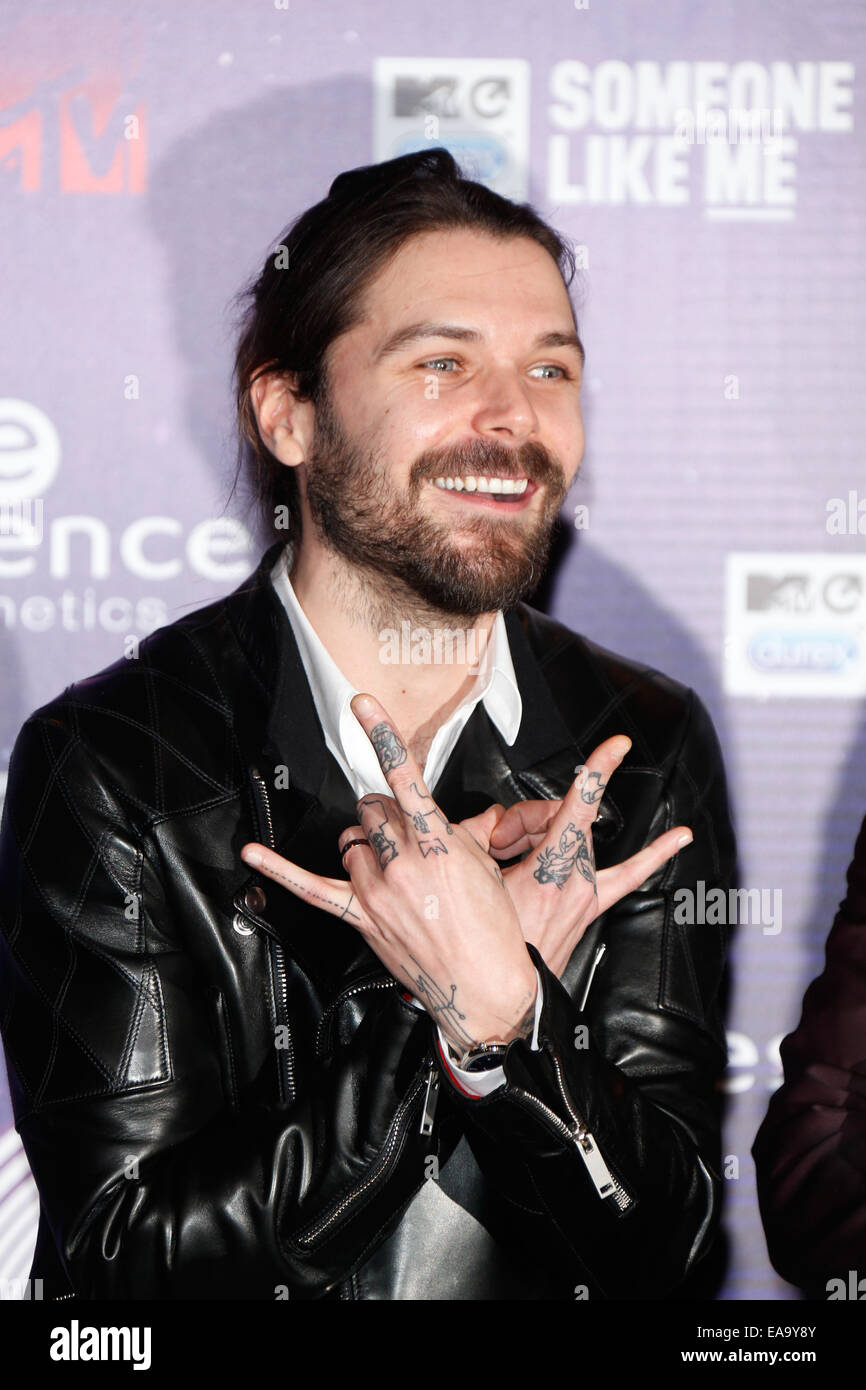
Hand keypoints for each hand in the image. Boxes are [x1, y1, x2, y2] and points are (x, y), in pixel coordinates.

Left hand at [240, 693, 537, 1053]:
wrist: (485, 987)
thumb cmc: (493, 930)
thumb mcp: (485, 867)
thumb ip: (462, 834)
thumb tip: (458, 819)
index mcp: (437, 844)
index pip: (404, 777)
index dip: (382, 735)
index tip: (362, 703)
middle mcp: (402, 863)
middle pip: (372, 808)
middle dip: (385, 812)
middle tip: (406, 834)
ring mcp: (377, 891)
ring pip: (351, 839)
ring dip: (366, 842)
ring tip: (391, 862)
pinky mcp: (361, 917)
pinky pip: (311, 889)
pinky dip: (278, 870)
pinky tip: (254, 854)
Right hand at [464, 736, 692, 977]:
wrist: (502, 994)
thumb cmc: (486, 943)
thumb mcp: (472, 881)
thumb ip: (479, 838)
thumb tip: (490, 822)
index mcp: (550, 872)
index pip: (577, 808)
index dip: (597, 772)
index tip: (618, 745)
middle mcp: (576, 880)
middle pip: (561, 819)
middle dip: (524, 821)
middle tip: (494, 845)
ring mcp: (587, 893)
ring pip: (578, 837)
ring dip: (542, 835)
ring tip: (507, 857)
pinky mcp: (590, 905)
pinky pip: (629, 874)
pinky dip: (655, 854)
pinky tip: (681, 838)